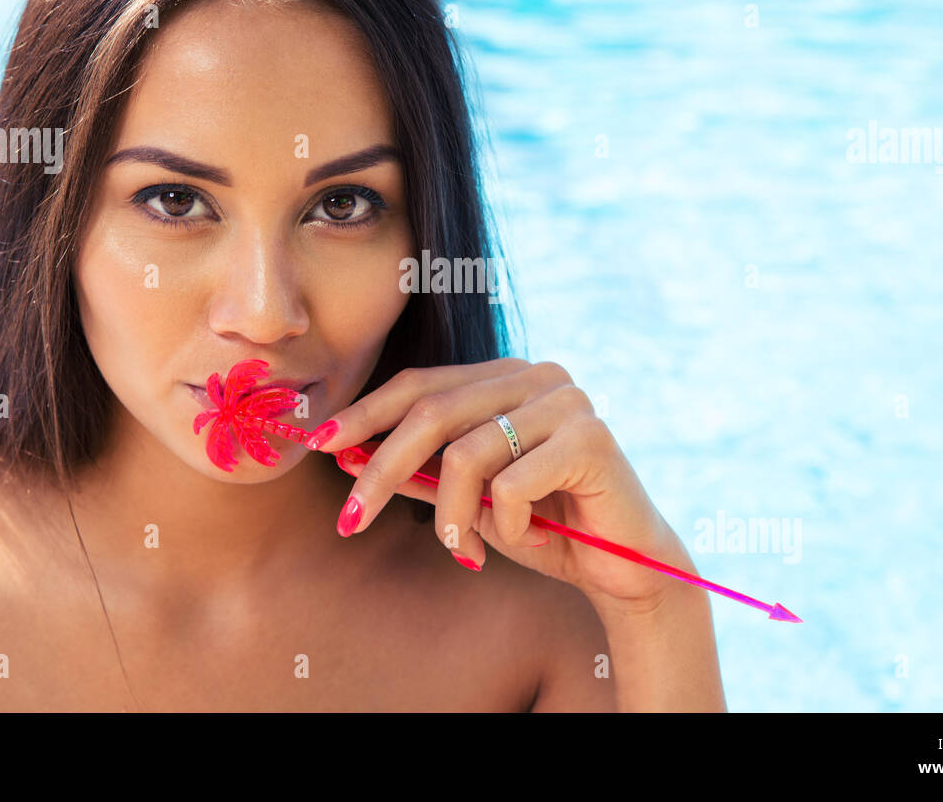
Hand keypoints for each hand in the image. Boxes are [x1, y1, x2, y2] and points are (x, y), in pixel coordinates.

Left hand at [305, 357, 689, 612]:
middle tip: (350, 522)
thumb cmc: (544, 526)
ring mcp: (566, 401)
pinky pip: (510, 484)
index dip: (365, 414)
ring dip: (452, 517)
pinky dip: (507, 526)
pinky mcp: (590, 438)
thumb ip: (419, 472)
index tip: (317, 444)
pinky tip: (531, 540)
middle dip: (380, 470)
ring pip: (465, 453)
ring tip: (463, 550)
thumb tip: (345, 457)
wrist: (624, 567)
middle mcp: (537, 374)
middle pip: (431, 413)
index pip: (420, 384)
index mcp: (506, 376)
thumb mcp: (469, 499)